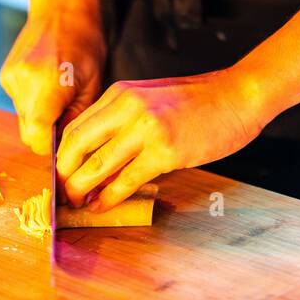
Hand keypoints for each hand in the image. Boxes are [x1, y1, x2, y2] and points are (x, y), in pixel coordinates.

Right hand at [0, 0, 106, 156]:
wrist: (62, 6)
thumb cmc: (85, 42)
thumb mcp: (92, 83)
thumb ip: (76, 118)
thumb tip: (65, 148)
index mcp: (47, 85)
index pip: (37, 138)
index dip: (51, 147)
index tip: (66, 142)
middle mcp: (22, 83)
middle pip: (29, 131)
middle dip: (47, 132)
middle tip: (68, 113)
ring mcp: (11, 78)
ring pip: (24, 117)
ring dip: (41, 114)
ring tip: (60, 90)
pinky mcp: (6, 74)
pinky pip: (20, 101)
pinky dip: (33, 100)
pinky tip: (48, 80)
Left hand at [56, 67, 264, 212]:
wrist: (238, 96)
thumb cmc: (199, 101)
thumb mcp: (152, 99)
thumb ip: (124, 120)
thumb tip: (99, 157)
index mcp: (121, 93)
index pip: (76, 126)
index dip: (63, 156)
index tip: (61, 175)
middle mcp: (127, 107)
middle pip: (76, 145)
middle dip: (64, 175)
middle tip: (63, 194)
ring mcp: (146, 129)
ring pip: (96, 166)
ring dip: (81, 190)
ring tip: (78, 203)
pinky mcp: (165, 152)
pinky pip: (125, 181)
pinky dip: (108, 198)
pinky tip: (102, 206)